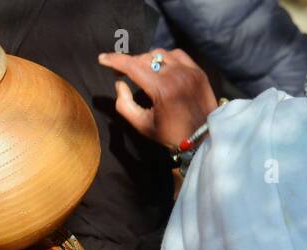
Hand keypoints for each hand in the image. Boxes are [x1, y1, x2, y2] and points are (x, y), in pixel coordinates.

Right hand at [98, 48, 218, 149]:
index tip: (103, 59)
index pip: (132, 66)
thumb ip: (124, 105)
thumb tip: (119, 83)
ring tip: (143, 71)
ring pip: (160, 54)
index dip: (114, 60)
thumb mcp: (142, 126)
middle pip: (144, 58)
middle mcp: (176, 75)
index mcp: (162, 89)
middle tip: (122, 72)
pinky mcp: (198, 71)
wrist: (203, 138)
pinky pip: (177, 54)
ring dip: (147, 60)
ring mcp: (189, 71)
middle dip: (130, 63)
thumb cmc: (171, 135)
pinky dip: (165, 58)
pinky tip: (162, 67)